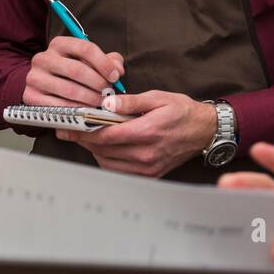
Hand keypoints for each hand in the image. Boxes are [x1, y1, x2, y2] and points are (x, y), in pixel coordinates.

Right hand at [23, 37, 123, 107]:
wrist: (42, 86)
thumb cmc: (71, 73)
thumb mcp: (88, 62)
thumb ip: (108, 61)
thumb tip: (118, 69)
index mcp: (59, 44)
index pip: (85, 48)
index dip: (104, 63)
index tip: (115, 77)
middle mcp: (43, 58)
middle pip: (78, 70)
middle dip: (98, 84)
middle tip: (109, 94)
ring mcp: (35, 77)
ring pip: (70, 89)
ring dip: (90, 99)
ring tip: (100, 102)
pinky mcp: (31, 96)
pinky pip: (59, 106)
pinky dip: (77, 110)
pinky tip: (86, 110)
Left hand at [56, 90, 215, 177]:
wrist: (204, 131)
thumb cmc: (182, 112)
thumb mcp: (158, 98)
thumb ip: (131, 101)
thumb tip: (107, 104)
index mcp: (147, 132)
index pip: (106, 135)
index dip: (83, 132)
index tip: (69, 126)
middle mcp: (146, 153)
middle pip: (103, 150)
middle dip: (84, 140)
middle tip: (70, 131)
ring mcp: (148, 167)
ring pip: (107, 163)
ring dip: (94, 150)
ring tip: (89, 137)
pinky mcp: (149, 174)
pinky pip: (119, 171)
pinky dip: (107, 160)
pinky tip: (106, 149)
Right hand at [217, 142, 273, 273]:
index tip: (259, 150)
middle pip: (270, 189)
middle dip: (247, 183)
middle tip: (227, 184)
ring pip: (259, 209)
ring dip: (240, 206)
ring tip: (222, 206)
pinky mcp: (272, 246)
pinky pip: (254, 236)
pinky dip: (241, 234)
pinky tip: (230, 234)